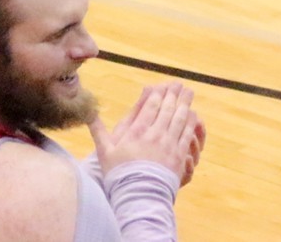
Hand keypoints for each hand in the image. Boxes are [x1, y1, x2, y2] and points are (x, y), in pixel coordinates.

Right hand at [88, 82, 205, 187]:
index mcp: (137, 131)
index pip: (150, 106)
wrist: (138, 196)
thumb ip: (97, 129)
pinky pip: (186, 134)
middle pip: (167, 109)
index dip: (158, 93)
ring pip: (179, 118)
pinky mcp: (178, 156)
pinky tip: (193, 115)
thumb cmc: (119, 174)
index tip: (163, 84)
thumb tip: (87, 112)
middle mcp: (154, 134)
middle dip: (173, 94)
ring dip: (184, 104)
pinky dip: (191, 122)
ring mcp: (168, 144)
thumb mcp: (104, 150)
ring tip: (188, 93)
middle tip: (179, 84)